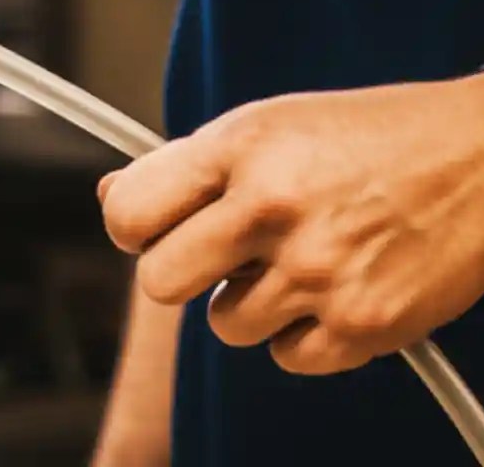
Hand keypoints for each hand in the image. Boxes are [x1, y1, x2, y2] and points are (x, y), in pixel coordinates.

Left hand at [99, 76, 483, 374]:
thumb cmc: (373, 137)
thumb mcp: (270, 124)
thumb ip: (186, 165)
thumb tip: (110, 197)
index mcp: (243, 147)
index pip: (128, 217)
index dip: (135, 230)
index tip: (158, 229)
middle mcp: (273, 207)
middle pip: (159, 283)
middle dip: (184, 272)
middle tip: (227, 252)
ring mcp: (319, 271)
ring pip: (223, 326)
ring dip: (251, 303)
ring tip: (301, 260)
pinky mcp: (363, 325)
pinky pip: (287, 358)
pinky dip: (305, 335)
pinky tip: (337, 288)